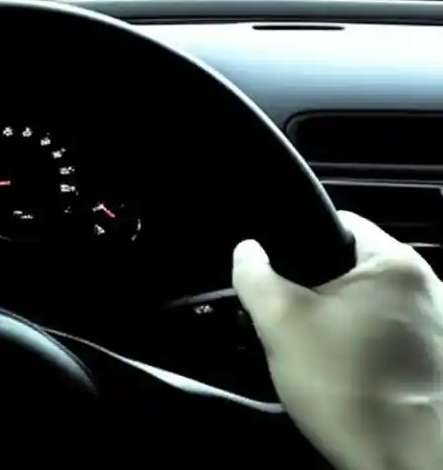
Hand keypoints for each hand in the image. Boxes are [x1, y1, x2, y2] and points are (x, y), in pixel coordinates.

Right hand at [233, 211, 442, 469]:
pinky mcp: (438, 363)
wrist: (405, 460)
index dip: (294, 241)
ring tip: (311, 352)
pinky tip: (342, 376)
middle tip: (283, 318)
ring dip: (340, 323)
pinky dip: (362, 349)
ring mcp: (439, 327)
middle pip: (353, 270)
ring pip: (370, 308)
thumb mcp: (279, 322)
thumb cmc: (343, 380)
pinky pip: (387, 340)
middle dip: (315, 289)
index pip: (337, 224)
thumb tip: (247, 250)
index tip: (270, 272)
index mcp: (396, 262)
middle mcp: (429, 286)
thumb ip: (255, 276)